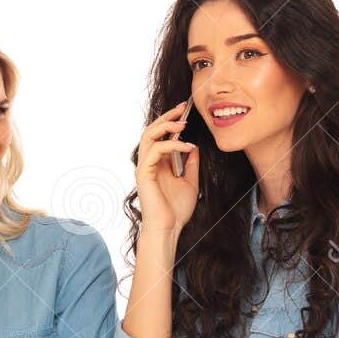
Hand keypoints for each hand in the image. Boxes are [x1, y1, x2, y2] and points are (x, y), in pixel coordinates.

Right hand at [135, 100, 199, 236]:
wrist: (169, 228)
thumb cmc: (176, 210)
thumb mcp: (191, 182)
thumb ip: (191, 164)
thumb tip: (194, 148)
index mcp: (157, 164)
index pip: (160, 136)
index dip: (170, 122)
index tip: (184, 112)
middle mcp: (148, 163)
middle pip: (151, 131)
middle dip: (166, 117)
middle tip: (181, 109)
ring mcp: (144, 168)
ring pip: (148, 136)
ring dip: (166, 126)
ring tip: (182, 124)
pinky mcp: (144, 174)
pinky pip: (155, 151)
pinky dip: (172, 145)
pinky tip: (188, 147)